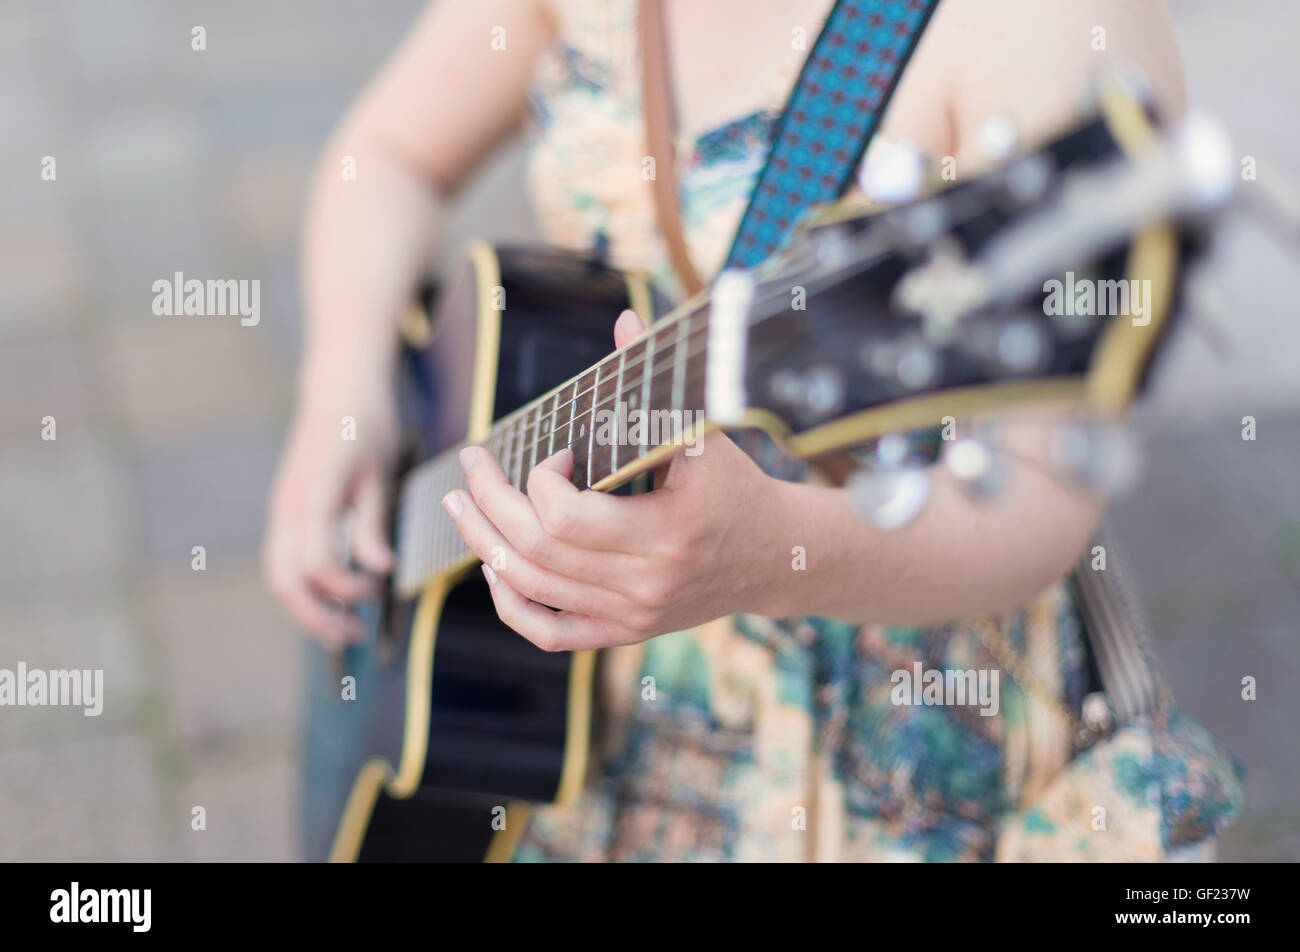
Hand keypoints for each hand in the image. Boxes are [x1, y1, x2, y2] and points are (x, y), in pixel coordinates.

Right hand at [262, 375, 399, 647]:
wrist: (338, 388)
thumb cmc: (367, 426)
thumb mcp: (380, 473)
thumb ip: (373, 524)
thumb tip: (379, 568)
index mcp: (313, 496)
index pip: (317, 563)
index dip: (347, 588)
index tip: (379, 589)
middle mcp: (287, 508)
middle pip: (286, 581)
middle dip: (318, 615)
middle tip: (355, 636)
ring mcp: (281, 511)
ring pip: (278, 576)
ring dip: (307, 609)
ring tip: (343, 630)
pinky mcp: (285, 512)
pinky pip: (284, 561)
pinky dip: (304, 588)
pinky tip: (332, 600)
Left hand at [441, 310, 789, 650]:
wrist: (775, 558)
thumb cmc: (737, 488)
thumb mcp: (705, 435)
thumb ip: (657, 385)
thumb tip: (624, 318)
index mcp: (669, 532)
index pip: (567, 517)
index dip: (542, 477)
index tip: (558, 453)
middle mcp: (646, 583)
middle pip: (536, 550)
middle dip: (490, 500)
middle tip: (471, 463)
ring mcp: (632, 615)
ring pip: (532, 588)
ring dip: (484, 543)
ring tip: (460, 506)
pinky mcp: (623, 632)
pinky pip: (548, 632)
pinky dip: (510, 603)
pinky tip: (492, 567)